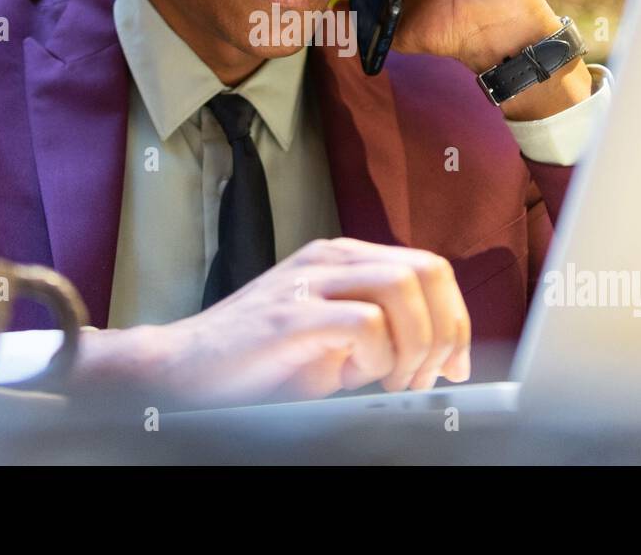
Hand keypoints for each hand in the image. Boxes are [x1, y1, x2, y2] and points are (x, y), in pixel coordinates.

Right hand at [74, 237, 470, 410]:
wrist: (184, 369)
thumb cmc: (258, 361)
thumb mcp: (333, 339)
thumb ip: (381, 330)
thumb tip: (439, 357)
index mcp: (343, 259)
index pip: (428, 267)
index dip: (456, 318)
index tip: (455, 365)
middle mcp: (329, 259)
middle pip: (426, 269)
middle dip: (446, 330)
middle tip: (432, 377)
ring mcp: (308, 282)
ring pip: (402, 287)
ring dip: (415, 343)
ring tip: (397, 381)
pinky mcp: (290, 316)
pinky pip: (364, 323)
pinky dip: (378, 357)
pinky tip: (359, 379)